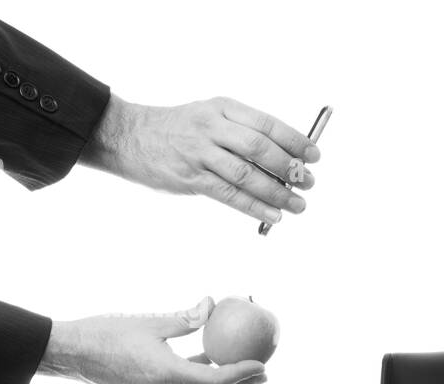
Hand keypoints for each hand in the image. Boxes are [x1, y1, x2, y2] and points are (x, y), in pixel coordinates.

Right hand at [38, 297, 266, 383]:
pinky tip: (209, 360)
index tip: (262, 366)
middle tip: (263, 374)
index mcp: (165, 375)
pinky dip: (200, 377)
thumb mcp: (149, 322)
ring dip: (222, 383)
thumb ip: (184, 318)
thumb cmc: (103, 333)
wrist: (67, 352)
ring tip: (243, 369)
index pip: (214, 381)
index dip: (241, 375)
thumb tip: (210, 304)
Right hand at [79, 95, 319, 224]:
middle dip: (289, 167)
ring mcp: (199, 153)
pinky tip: (274, 215)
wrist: (128, 135)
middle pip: (258, 147)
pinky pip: (229, 195)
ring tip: (298, 205)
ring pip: (246, 174)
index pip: (266, 123)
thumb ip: (244, 133)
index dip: (294, 140)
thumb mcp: (211, 117)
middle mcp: (211, 127)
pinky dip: (254, 206)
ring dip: (277, 193)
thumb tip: (287, 160)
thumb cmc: (180, 130)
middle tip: (309, 182)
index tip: (314, 155)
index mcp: (222, 108)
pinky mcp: (190, 177)